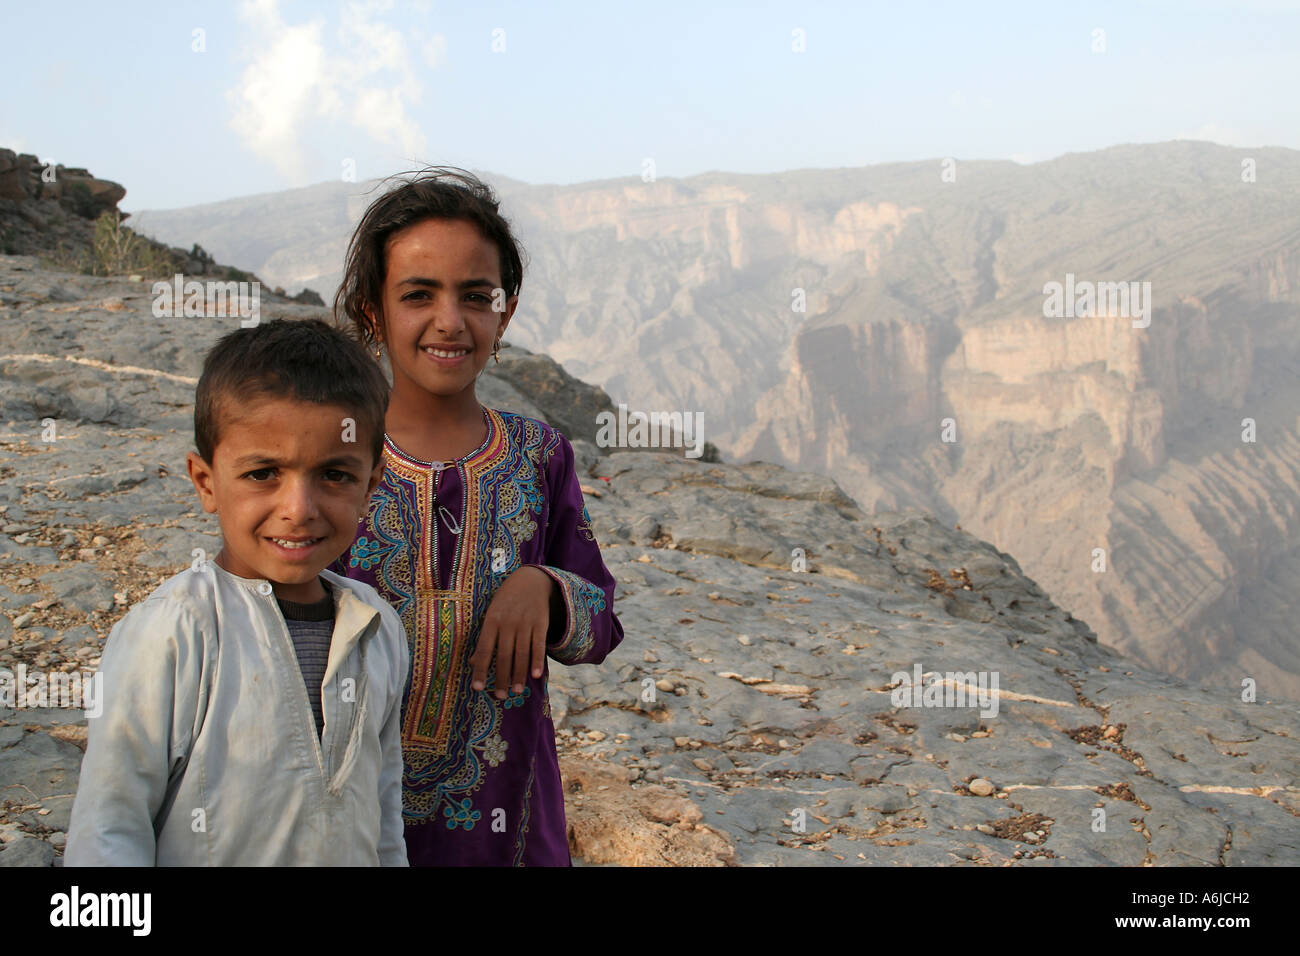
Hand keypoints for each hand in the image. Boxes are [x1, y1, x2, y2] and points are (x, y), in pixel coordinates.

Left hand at [470, 566, 554, 699]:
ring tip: (516, 691)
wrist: (531, 580)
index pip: (483, 650)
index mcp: (491, 621)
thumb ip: (484, 638)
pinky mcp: (541, 623)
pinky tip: (536, 675)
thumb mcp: (491, 615)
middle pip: (503, 656)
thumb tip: (470, 662)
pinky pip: (539, 645)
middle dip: (501, 678)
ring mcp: (525, 623)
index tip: (477, 688)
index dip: (479, 670)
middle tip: (499, 696)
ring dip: (519, 675)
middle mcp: (507, 623)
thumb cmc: (506, 602)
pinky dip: (537, 661)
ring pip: (521, 654)